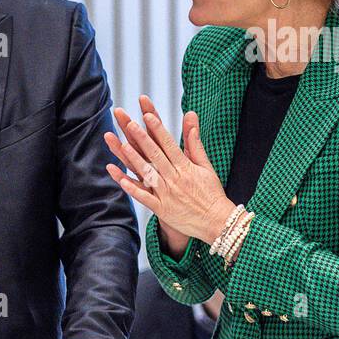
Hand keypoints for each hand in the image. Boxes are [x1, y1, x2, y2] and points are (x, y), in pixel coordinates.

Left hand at [103, 95, 234, 244]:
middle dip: (143, 139)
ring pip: (149, 174)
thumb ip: (195, 143)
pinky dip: (133, 189)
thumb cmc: (211, 193)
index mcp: (186, 167)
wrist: (217, 223)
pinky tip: (121, 180)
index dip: (158, 130)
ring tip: (122, 146)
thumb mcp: (206, 167)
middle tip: (130, 124)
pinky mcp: (162, 210)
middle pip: (156, 156)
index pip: (169, 144)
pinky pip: (145, 198)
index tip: (148, 115)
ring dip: (135, 160)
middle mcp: (176, 179)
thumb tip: (191, 118)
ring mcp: (168, 194)